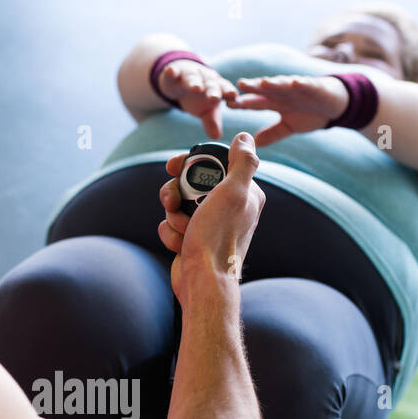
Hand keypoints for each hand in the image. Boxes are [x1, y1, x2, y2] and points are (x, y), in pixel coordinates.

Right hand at [156, 132, 264, 305]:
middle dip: (176, 193)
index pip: (213, 164)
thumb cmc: (218, 238)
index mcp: (244, 193)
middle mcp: (229, 207)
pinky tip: (180, 244)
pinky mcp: (193, 239)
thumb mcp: (234, 192)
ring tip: (182, 229)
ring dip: (173, 216)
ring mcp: (209, 224)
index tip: (174, 166)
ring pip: (178, 204)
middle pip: (190, 183)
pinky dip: (171, 233)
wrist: (203, 281)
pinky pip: (172, 225)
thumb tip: (246, 137)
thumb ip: (243, 162)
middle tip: (171, 202)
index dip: (190, 163)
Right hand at [158, 59, 238, 138]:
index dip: (229, 92)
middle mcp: (205, 79)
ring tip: (196, 87)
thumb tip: (217, 136)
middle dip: (212, 90)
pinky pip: (174, 72)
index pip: (225, 89)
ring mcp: (190, 75)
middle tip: (214, 98)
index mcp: (217, 87)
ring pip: (193, 78)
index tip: (234, 96)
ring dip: (194, 83)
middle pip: (210, 84)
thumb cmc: (198, 97)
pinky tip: (171, 72)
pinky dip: (172, 72)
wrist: (180, 79)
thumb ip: (212, 122)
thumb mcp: (205, 110)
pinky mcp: (175, 72)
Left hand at [226, 74, 349, 145]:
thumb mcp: (289, 127)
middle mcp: (283, 92)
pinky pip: (307, 84)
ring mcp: (297, 88)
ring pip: (283, 84)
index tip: (229, 104)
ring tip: (263, 83)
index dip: (243, 103)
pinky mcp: (314, 86)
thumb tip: (255, 143)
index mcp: (275, 102)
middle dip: (252, 87)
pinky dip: (301, 83)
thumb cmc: (309, 113)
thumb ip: (272, 133)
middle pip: (265, 90)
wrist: (334, 105)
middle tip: (239, 85)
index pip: (255, 102)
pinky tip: (295, 83)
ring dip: (273, 83)